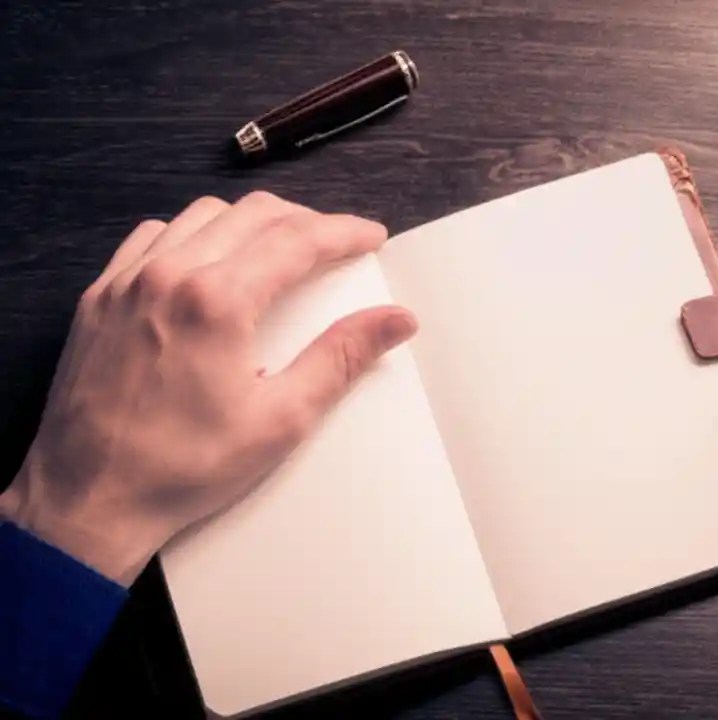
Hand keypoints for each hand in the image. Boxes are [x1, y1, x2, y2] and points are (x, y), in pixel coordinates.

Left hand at [0, 192, 416, 584]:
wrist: (89, 499)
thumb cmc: (182, 468)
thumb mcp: (280, 419)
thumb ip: (340, 358)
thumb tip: (396, 319)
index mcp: (217, 301)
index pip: (297, 240)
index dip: (343, 232)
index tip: (370, 236)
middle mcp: (167, 276)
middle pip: (252, 215)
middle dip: (304, 221)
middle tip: (335, 244)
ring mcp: (126, 282)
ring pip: (201, 216)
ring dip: (250, 223)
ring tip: (279, 248)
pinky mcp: (99, 298)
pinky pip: (152, 237)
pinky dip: (192, 235)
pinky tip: (208, 261)